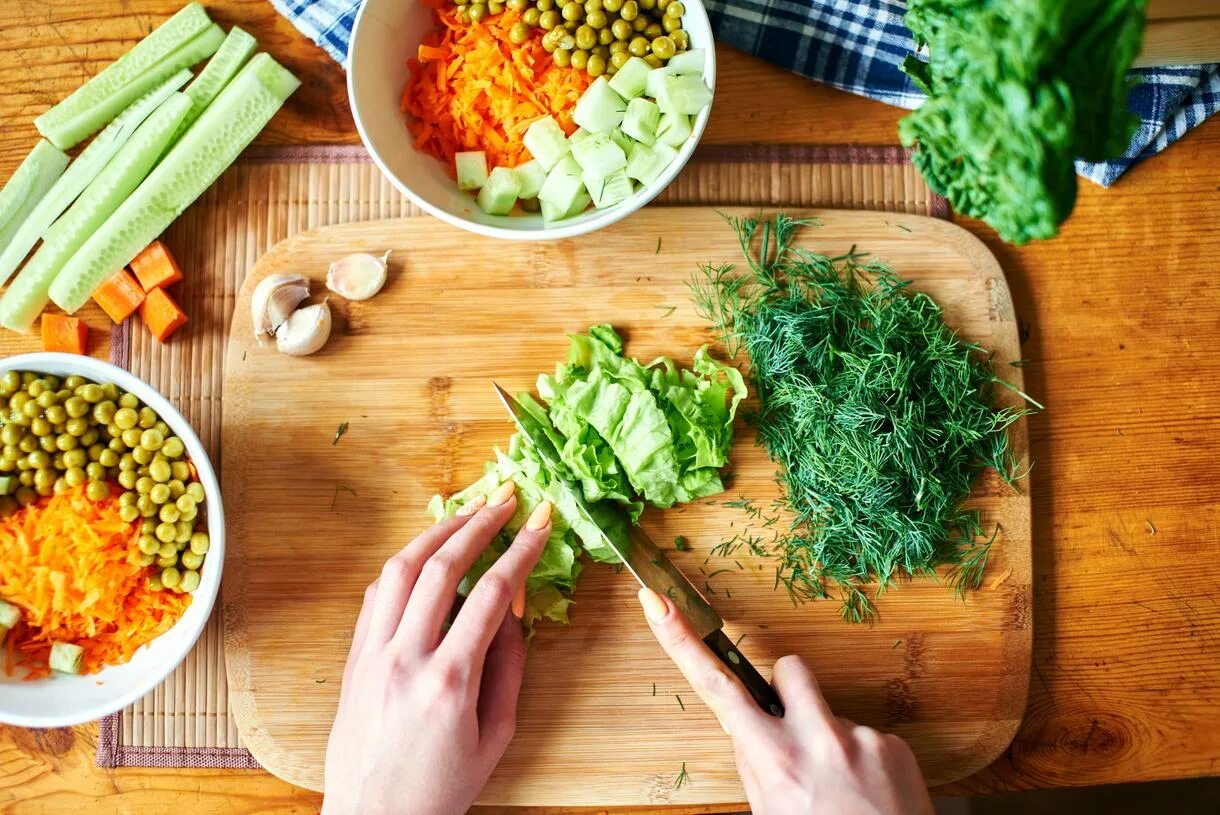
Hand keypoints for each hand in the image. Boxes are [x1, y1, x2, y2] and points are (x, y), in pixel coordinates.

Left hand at [322, 481, 549, 814]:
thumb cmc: (439, 790)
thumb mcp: (495, 738)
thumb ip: (509, 670)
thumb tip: (512, 615)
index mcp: (449, 682)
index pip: (492, 594)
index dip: (521, 551)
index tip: (540, 522)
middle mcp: (405, 660)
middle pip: (441, 567)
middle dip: (478, 524)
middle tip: (504, 499)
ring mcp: (371, 656)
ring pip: (399, 571)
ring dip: (434, 533)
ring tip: (464, 514)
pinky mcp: (352, 660)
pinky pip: (375, 596)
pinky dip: (402, 566)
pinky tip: (423, 556)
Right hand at [638, 587, 933, 814]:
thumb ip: (757, 770)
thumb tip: (748, 734)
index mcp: (776, 762)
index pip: (718, 689)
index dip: (681, 642)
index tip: (657, 601)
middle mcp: (818, 741)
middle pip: (789, 669)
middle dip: (788, 692)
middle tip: (795, 736)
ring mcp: (861, 738)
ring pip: (831, 712)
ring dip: (828, 736)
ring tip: (840, 786)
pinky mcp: (895, 745)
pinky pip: (867, 736)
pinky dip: (864, 762)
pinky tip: (867, 795)